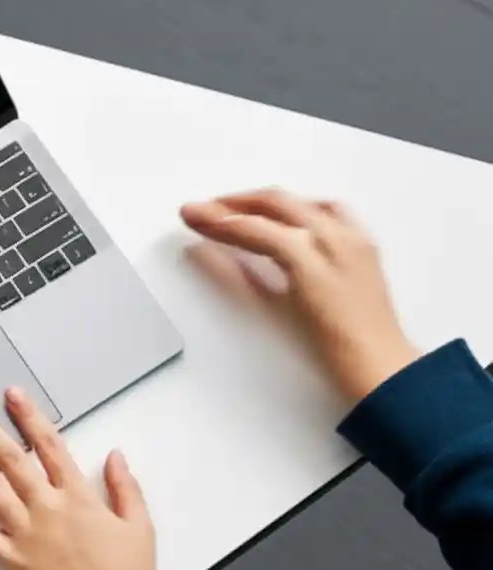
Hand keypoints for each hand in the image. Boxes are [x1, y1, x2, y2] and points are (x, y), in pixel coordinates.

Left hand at [0, 389, 161, 569]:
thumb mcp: (139, 527)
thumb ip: (126, 487)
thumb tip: (116, 455)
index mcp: (79, 497)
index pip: (50, 445)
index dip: (30, 417)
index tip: (12, 394)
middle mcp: (48, 509)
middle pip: (11, 458)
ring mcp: (26, 533)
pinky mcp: (11, 559)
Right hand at [181, 189, 419, 400]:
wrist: (376, 366)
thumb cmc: (329, 347)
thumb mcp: (271, 309)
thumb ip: (234, 274)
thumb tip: (202, 252)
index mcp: (311, 253)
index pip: (252, 225)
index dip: (216, 219)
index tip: (191, 215)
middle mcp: (335, 238)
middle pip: (276, 204)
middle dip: (235, 204)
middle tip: (205, 209)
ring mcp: (353, 239)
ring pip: (301, 203)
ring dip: (267, 203)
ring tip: (240, 210)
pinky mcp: (363, 247)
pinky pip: (328, 211)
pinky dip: (298, 208)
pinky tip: (286, 219)